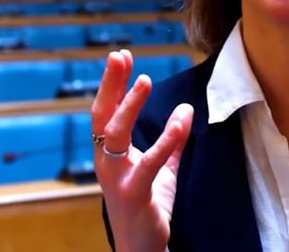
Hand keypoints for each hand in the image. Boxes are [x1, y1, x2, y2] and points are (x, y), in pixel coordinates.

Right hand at [91, 49, 193, 251]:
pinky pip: (148, 164)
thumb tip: (186, 108)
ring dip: (129, 106)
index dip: (113, 84)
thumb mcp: (163, 167)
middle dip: (110, 85)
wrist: (142, 246)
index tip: (120, 56)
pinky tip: (179, 121)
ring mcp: (116, 178)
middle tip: (119, 56)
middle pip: (102, 116)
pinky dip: (164, 141)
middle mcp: (107, 161)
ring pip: (115, 135)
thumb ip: (173, 139)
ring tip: (144, 80)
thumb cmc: (148, 205)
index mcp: (111, 153)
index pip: (107, 111)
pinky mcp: (133, 193)